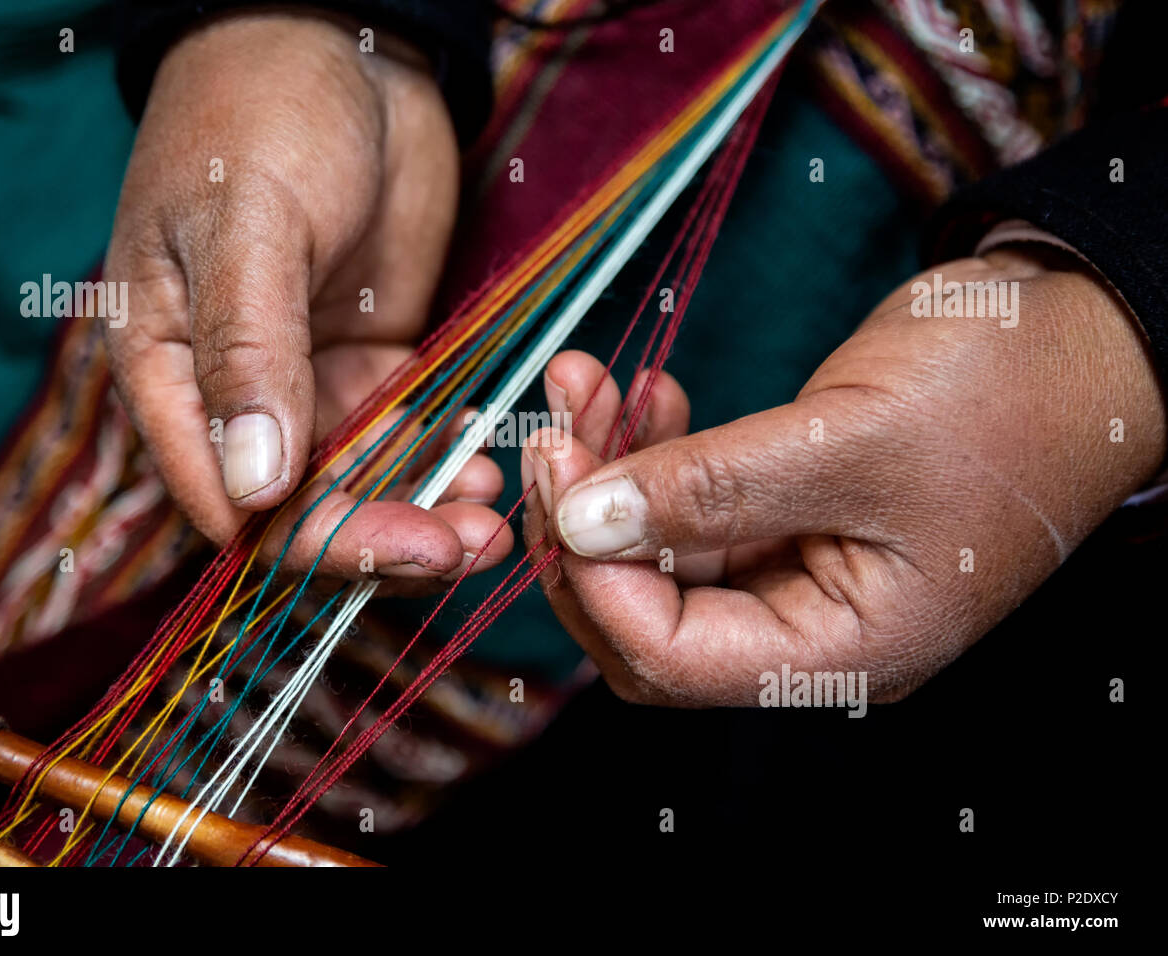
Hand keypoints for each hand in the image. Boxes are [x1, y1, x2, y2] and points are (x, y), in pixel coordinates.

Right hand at [103, 11, 510, 586]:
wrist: (347, 47)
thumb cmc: (262, 113)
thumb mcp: (246, 222)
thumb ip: (248, 349)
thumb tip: (253, 486)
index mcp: (169, 372)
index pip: (226, 500)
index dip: (308, 541)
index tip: (398, 549)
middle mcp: (237, 395)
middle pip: (303, 509)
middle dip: (385, 538)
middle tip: (472, 545)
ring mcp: (311, 383)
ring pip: (363, 485)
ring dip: (425, 511)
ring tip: (497, 519)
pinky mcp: (376, 363)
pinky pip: (408, 437)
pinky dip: (446, 460)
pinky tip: (493, 462)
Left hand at [522, 249, 1165, 704]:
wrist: (1080, 331)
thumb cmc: (1005, 391)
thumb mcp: (850, 439)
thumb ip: (708, 488)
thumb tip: (579, 522)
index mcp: (843, 650)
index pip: (670, 658)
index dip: (593, 576)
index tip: (556, 474)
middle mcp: (810, 628)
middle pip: (644, 614)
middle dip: (582, 526)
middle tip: (552, 430)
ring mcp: (797, 570)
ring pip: (657, 551)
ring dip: (606, 473)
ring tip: (583, 384)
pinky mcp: (787, 513)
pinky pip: (690, 504)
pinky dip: (652, 452)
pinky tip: (638, 394)